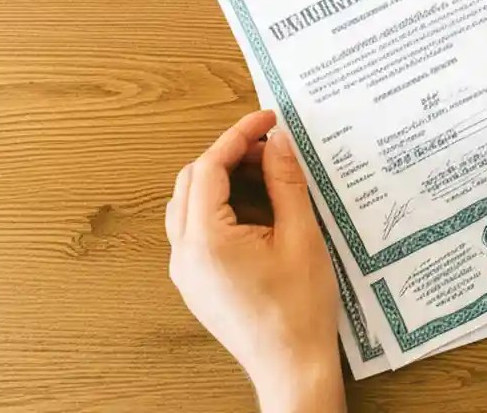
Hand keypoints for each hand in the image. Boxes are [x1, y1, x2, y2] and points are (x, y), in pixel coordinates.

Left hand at [166, 110, 344, 412]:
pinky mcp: (196, 282)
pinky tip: (256, 205)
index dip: (238, 135)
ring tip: (266, 171)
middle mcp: (185, 255)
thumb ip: (286, 183)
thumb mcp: (301, 237)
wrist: (293, 367)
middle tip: (270, 145)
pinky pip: (195, 229)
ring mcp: (186, 271)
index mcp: (207, 241)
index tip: (267, 119)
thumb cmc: (300, 312)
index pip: (209, 168)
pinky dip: (219, 206)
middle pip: (192, 181)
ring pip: (189, 204)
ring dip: (221, 179)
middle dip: (229, 155)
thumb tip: (278, 143)